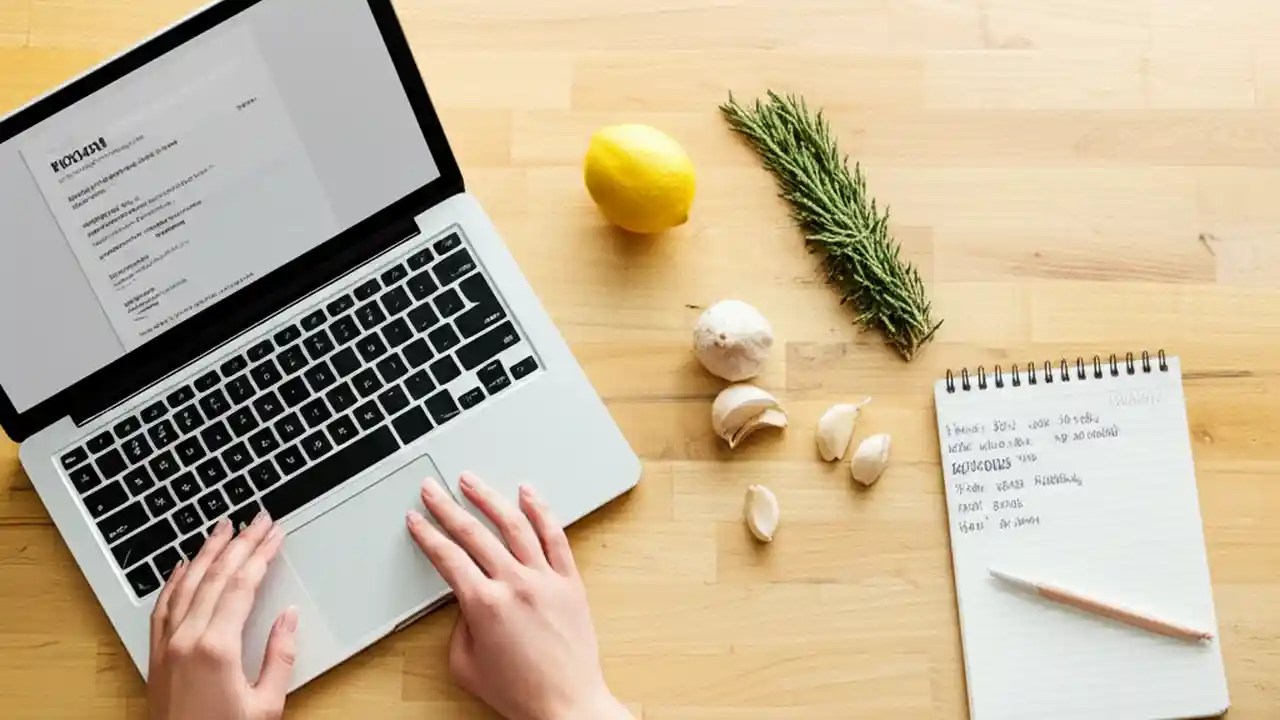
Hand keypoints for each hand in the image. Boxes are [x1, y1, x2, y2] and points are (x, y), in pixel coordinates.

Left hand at [148, 514, 296, 719]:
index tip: (275, 533)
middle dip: (239, 543)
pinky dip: (174, 580)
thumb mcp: (266, 705)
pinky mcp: (156, 656)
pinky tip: (183, 566)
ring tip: (223, 528)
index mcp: (217, 648)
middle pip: (215, 576)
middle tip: (257, 518)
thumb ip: (279, 656)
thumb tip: (288, 616)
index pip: (242, 585)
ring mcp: (166, 646)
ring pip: (186, 584)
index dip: (261, 554)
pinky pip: (163, 606)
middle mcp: (186, 639)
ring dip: (206, 552)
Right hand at [407, 473, 630, 719]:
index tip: (416, 519)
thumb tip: (466, 597)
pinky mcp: (571, 582)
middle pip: (473, 533)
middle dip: (447, 506)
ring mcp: (545, 579)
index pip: (447, 557)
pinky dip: (541, 511)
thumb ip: (459, 625)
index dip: (427, 534)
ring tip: (472, 480)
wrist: (567, 704)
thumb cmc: (519, 692)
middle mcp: (514, 584)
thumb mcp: (466, 664)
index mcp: (484, 604)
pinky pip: (555, 537)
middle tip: (432, 488)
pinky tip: (528, 494)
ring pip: (514, 525)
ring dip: (489, 498)